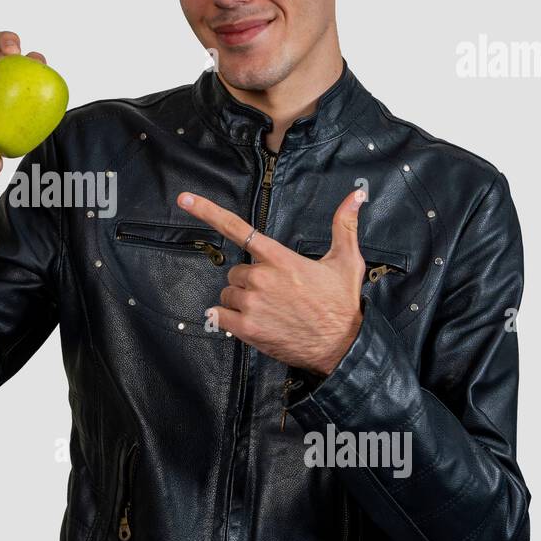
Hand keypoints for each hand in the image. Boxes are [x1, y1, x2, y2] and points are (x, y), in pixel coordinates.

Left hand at [176, 186, 368, 376]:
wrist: (342, 345)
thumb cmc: (341, 304)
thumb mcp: (347, 260)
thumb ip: (345, 225)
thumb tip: (356, 195)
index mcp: (280, 258)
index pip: (238, 228)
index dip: (208, 211)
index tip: (185, 200)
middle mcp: (262, 278)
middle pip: (235, 271)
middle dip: (249, 281)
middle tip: (275, 294)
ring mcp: (252, 303)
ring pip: (227, 294)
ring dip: (240, 301)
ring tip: (269, 310)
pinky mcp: (246, 328)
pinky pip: (218, 315)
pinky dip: (227, 319)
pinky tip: (251, 322)